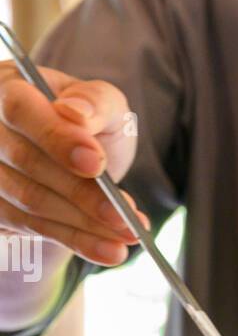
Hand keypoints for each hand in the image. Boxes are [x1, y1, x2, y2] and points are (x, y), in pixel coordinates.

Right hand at [0, 63, 149, 265]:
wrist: (78, 158)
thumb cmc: (90, 122)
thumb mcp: (104, 103)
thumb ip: (95, 101)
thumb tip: (76, 113)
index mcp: (9, 86)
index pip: (21, 110)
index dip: (57, 139)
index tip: (95, 164)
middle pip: (27, 162)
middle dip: (82, 193)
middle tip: (125, 216)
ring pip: (30, 201)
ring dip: (84, 224)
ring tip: (129, 236)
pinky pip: (32, 227)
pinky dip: (75, 240)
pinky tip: (109, 249)